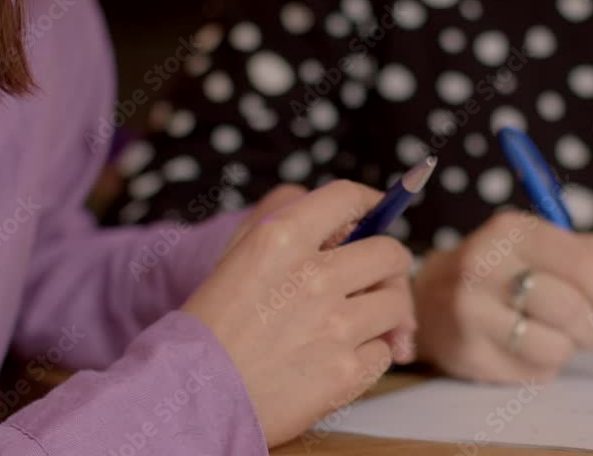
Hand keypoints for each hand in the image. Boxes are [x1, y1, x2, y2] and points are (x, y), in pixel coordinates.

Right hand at [183, 180, 416, 446]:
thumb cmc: (212, 324)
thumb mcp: (236, 253)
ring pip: (397, 303)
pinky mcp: (346, 371)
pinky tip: (340, 357)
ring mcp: (334, 326)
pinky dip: (370, 354)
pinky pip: (384, 351)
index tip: (378, 212)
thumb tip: (340, 209)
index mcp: (281, 239)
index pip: (347, 198)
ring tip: (360, 321)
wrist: (195, 395)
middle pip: (390, 252)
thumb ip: (283, 215)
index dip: (370, 203)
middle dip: (390, 264)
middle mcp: (314, 276)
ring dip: (387, 311)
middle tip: (379, 277)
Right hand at [413, 211, 592, 383]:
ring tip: (553, 335)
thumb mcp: (544, 245)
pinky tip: (524, 347)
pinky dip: (543, 366)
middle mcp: (484, 266)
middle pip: (572, 310)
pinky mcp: (467, 353)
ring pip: (556, 347)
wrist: (432, 299)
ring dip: (568, 349)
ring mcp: (470, 311)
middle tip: (589, 329)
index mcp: (511, 230)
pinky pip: (533, 373)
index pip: (580, 263)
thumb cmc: (506, 271)